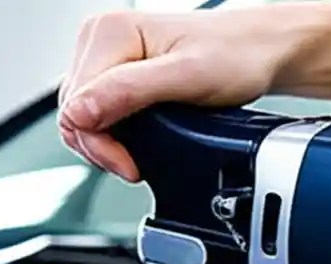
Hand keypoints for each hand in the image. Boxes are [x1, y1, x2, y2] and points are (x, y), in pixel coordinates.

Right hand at [57, 6, 315, 181]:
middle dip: (101, 147)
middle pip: (71, 112)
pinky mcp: (114, 71)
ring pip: (80, 115)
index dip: (98, 144)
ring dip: (105, 143)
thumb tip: (78, 113)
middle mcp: (100, 38)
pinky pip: (94, 112)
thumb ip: (127, 92)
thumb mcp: (185, 78)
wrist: (260, 51)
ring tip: (138, 153)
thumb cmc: (235, 56)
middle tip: (135, 164)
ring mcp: (105, 54)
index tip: (130, 164)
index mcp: (109, 31)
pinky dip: (111, 134)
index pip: (73, 105)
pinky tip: (136, 139)